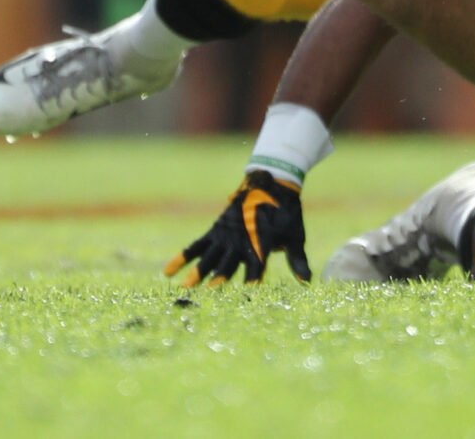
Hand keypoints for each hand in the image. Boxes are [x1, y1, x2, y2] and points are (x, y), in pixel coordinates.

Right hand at [164, 170, 309, 285]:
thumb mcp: (295, 235)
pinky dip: (182, 258)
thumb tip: (307, 282)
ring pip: (209, 256)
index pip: (257, 264)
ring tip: (185, 287)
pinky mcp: (216, 229)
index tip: (249, 293)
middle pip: (228, 262)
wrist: (271, 180)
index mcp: (262, 241)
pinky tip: (167, 272)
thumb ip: (298, 260)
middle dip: (219, 278)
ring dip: (197, 272)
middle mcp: (241, 238)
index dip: (253, 277)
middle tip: (208, 293)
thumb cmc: (287, 212)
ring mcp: (226, 234)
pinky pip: (196, 246)